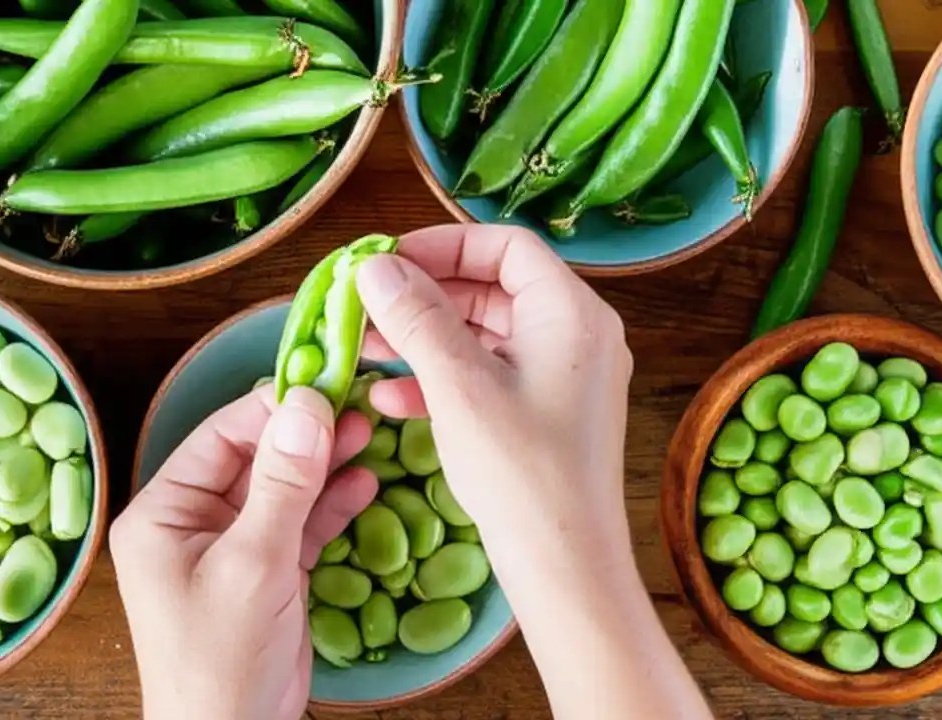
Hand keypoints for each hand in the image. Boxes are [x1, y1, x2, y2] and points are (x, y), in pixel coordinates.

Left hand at [110, 386, 376, 719]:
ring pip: (283, 489)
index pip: (220, 437)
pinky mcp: (268, 573)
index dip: (272, 408)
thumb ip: (282, 484)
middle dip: (306, 434)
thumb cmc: (220, 659)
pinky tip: (366, 481)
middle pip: (255, 458)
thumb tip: (307, 404)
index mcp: (163, 513)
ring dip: (325, 464)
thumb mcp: (253, 564)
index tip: (325, 384)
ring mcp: (233, 548)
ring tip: (370, 432)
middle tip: (358, 403)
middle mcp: (193, 523)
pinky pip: (300, 524)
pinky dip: (331, 504)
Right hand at [356, 224, 634, 561]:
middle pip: (493, 288)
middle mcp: (577, 335)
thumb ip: (416, 319)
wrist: (565, 566)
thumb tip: (374, 267)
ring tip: (365, 349)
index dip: (442, 244)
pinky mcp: (546, 414)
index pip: (506, 246)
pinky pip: (490, 376)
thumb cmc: (520, 472)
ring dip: (424, 339)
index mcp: (571, 312)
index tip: (385, 260)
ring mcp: (564, 376)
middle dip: (424, 295)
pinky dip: (443, 379)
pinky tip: (390, 399)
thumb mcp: (458, 387)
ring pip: (485, 336)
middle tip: (364, 305)